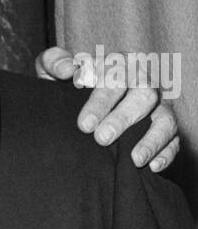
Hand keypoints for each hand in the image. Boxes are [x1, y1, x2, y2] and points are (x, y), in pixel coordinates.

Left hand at [35, 46, 178, 170]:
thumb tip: (66, 71)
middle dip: (124, 119)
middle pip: (144, 97)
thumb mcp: (54, 68)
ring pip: (165, 119)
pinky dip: (167, 153)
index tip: (84, 125)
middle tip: (102, 139)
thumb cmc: (70, 84)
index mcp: (119, 66)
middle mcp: (143, 83)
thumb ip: (55, 62)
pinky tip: (152, 166)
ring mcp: (158, 106)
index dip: (101, 102)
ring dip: (152, 140)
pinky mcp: (166, 128)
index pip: (115, 79)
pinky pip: (174, 140)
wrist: (81, 101)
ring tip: (134, 159)